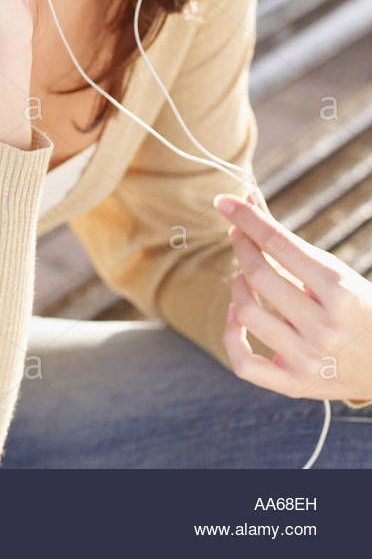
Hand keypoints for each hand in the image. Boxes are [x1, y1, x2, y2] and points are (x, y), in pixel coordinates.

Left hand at [215, 188, 371, 402]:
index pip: (279, 245)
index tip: (226, 202)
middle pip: (259, 277)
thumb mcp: (334, 271)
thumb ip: (287, 241)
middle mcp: (325, 327)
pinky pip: (244, 362)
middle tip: (239, 236)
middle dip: (242, 247)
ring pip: (248, 313)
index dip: (248, 219)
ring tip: (246, 276)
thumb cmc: (358, 308)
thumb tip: (248, 199)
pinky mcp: (297, 384)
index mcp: (342, 293)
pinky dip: (231, 335)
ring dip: (237, 287)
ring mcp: (310, 359)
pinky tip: (236, 315)